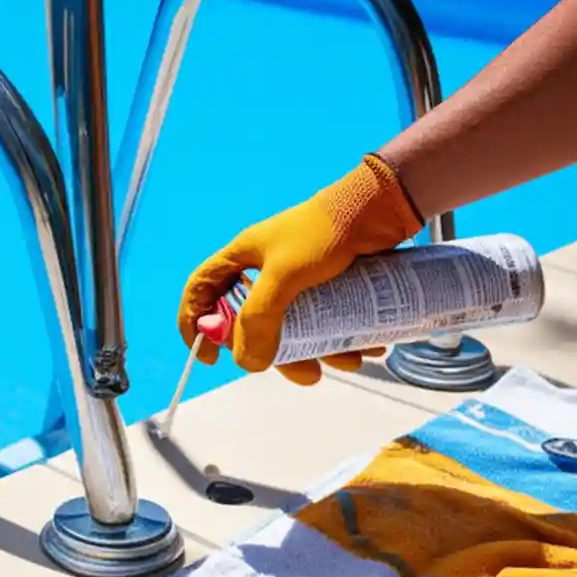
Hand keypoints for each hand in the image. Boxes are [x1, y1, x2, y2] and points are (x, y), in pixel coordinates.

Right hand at [177, 154, 423, 384]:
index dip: (197, 324)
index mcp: (242, 257)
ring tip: (347, 361)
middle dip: (279, 353)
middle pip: (253, 323)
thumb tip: (248, 363)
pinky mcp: (328, 285)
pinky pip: (326, 321)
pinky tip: (366, 347)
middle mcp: (265, 270)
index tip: (211, 356)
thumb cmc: (325, 231)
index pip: (202, 291)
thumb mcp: (284, 274)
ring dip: (319, 351)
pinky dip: (343, 339)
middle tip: (299, 369)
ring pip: (295, 328)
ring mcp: (297, 279)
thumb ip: (260, 319)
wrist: (380, 207)